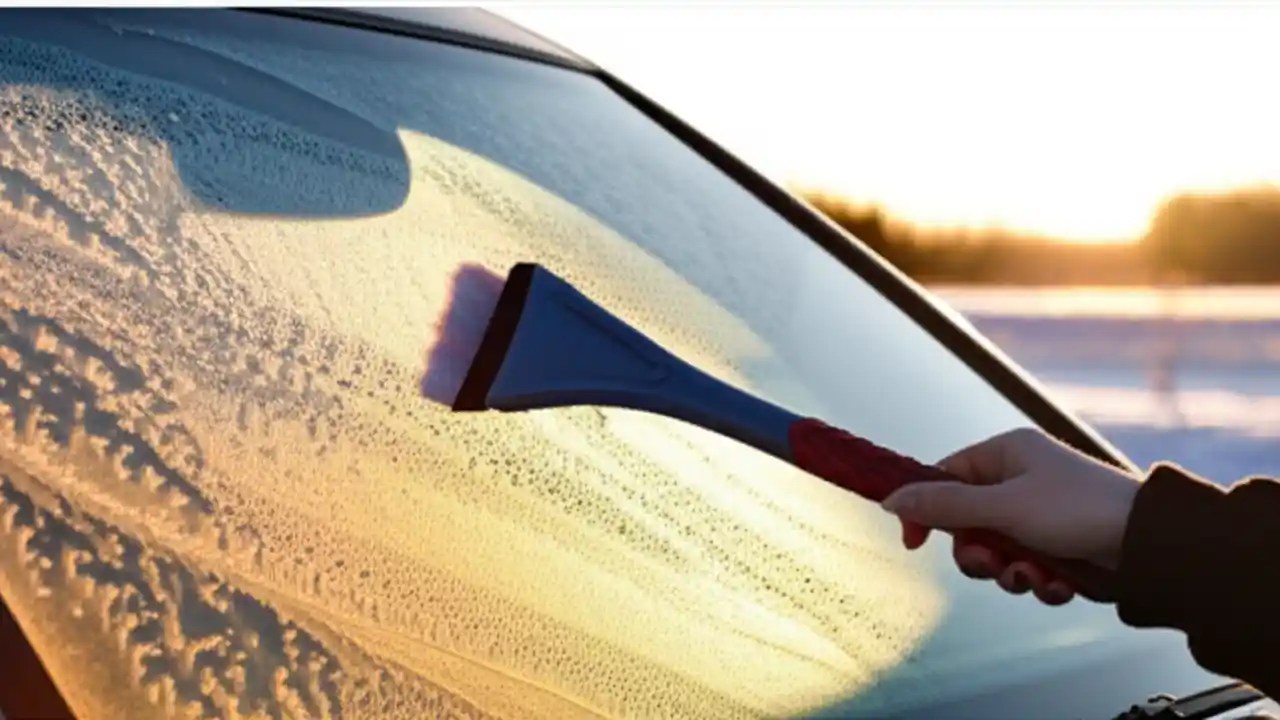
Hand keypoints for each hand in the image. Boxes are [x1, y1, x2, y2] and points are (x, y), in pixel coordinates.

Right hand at [881, 428, 1139, 604]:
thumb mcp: (1003, 508)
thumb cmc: (1078, 510)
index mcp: (1005, 454)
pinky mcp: (1060, 545)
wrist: (1149, 543)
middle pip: (968, 523)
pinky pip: (1028, 567)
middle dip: (979, 554)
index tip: (914, 542)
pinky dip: (1039, 582)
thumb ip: (945, 506)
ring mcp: (1040, 514)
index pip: (945, 477)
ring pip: (997, 551)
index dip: (926, 510)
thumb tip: (891, 499)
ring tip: (1034, 578)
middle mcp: (1021, 480)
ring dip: (1010, 573)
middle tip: (992, 565)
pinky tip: (1059, 584)